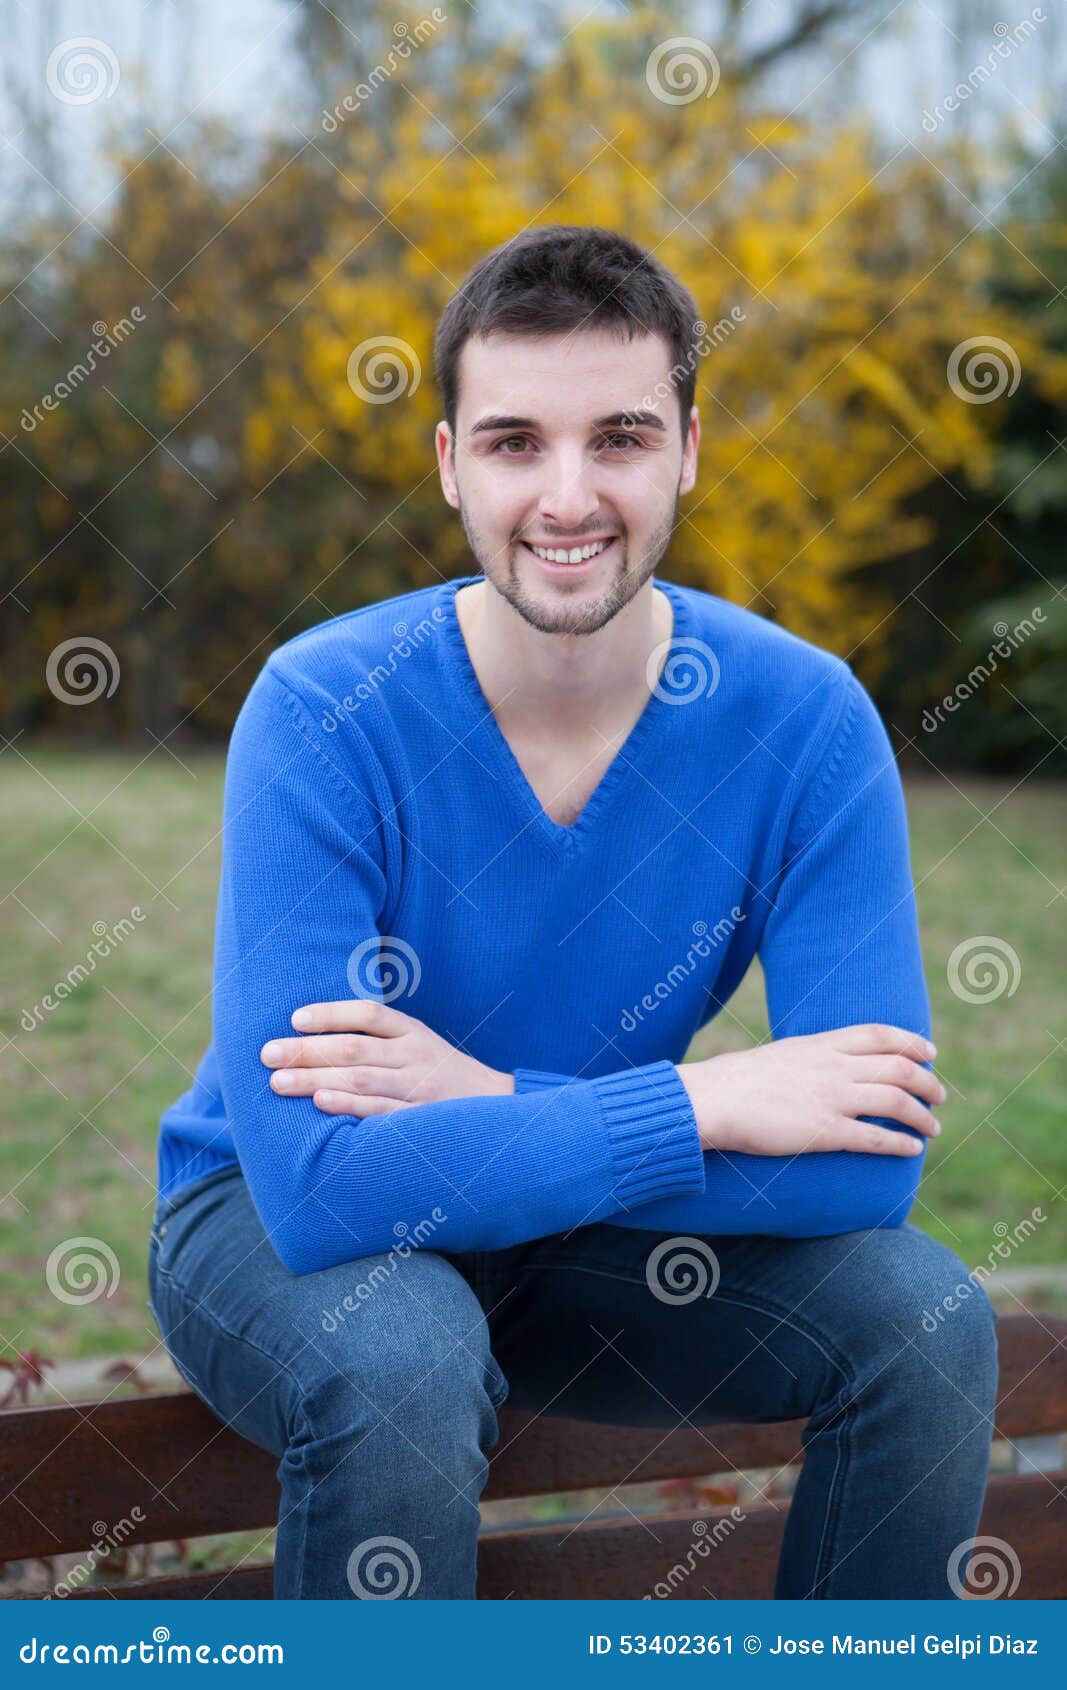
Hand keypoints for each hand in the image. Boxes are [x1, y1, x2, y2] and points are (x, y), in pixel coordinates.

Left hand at [259, 998, 514, 1115]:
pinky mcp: (418, 1121)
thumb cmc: (440, 1075)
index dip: (330, 1014)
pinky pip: (378, 1112)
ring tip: (278, 1081)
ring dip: (315, 1080)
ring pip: (360, 1080)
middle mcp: (415, 1056)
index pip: (368, 1015)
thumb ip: (377, 1037)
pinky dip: (348, 1107)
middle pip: (353, 1049)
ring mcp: (417, 1089)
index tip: (294, 1019)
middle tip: (267, 1054)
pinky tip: (320, 1104)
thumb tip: (314, 1032)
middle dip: (306, 1051)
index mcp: (412, 1032)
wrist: (495, 1111)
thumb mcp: (417, 1044)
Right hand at [676, 1022, 945, 1156]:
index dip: (913, 1042)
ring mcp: (832, 1098)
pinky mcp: (825, 1132)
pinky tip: (912, 1149)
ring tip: (933, 1127)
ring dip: (922, 1116)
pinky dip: (901, 1144)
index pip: (881, 1035)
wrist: (714, 1100)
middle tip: (939, 1095)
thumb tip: (821, 1064)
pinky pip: (876, 1138)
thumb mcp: (781, 1055)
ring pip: (897, 1102)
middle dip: (927, 1082)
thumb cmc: (736, 1080)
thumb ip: (809, 1058)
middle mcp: (834, 1067)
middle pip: (899, 1068)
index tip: (930, 1052)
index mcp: (822, 1044)